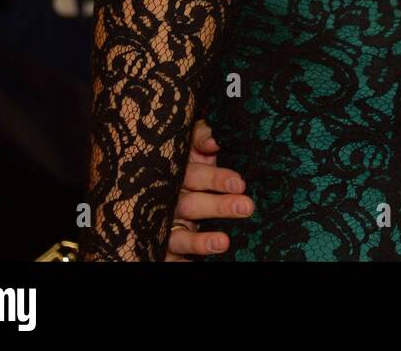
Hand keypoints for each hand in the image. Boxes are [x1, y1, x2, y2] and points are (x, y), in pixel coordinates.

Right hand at [164, 120, 253, 260]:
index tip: (239, 184)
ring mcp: (161, 226)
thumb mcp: (191, 146)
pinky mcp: (159, 246)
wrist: (154, 183)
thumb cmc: (185, 163)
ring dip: (199, 241)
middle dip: (218, 206)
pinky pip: (169, 258)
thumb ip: (202, 136)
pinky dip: (181, 262)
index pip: (196, 174)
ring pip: (178, 235)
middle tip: (246, 207)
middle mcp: (167, 200)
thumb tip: (214, 139)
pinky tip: (195, 265)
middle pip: (191, 204)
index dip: (216, 178)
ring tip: (223, 242)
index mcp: (177, 172)